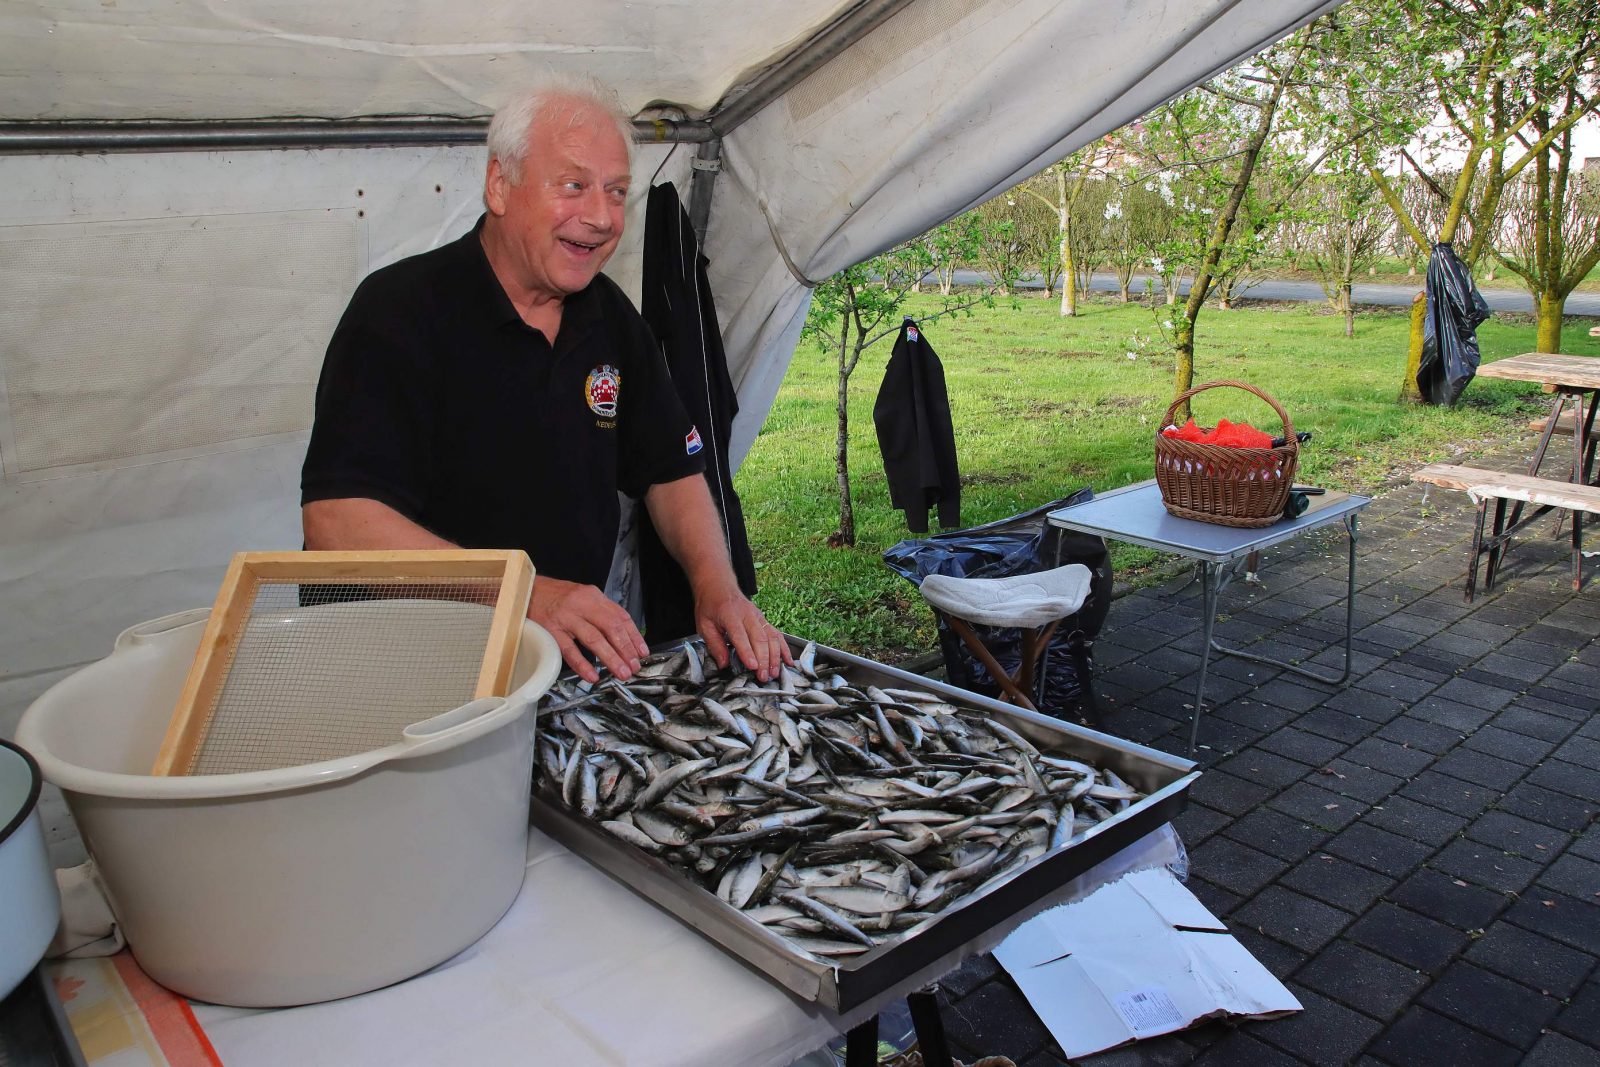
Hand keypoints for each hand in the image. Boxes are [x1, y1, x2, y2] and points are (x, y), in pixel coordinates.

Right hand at [528, 576, 648, 682]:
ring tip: (621, 673)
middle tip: (633, 667)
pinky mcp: (550, 630)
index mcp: (593, 596)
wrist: (524, 591)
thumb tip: (622, 636)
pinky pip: (569, 650)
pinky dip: (582, 664)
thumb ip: (600, 612)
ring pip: (594, 639)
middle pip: (610, 628)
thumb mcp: (582, 596)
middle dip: (625, 649)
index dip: (633, 636)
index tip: (641, 653)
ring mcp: (566, 617)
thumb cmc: (555, 597)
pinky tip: (592, 676)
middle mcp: (581, 604)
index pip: (620, 616)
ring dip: (610, 658)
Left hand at [694, 582, 791, 682]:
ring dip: (775, 657)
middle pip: (759, 638)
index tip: (752, 666)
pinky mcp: (764, 620)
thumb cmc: (710, 606)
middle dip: (763, 659)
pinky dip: (784, 649)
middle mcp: (748, 615)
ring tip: (774, 673)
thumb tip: (724, 664)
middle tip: (763, 677)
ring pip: (771, 637)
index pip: (740, 636)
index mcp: (730, 615)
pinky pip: (777, 635)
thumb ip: (714, 644)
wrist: (719, 586)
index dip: (747, 652)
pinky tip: (788, 661)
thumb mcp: (704, 625)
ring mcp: (759, 617)